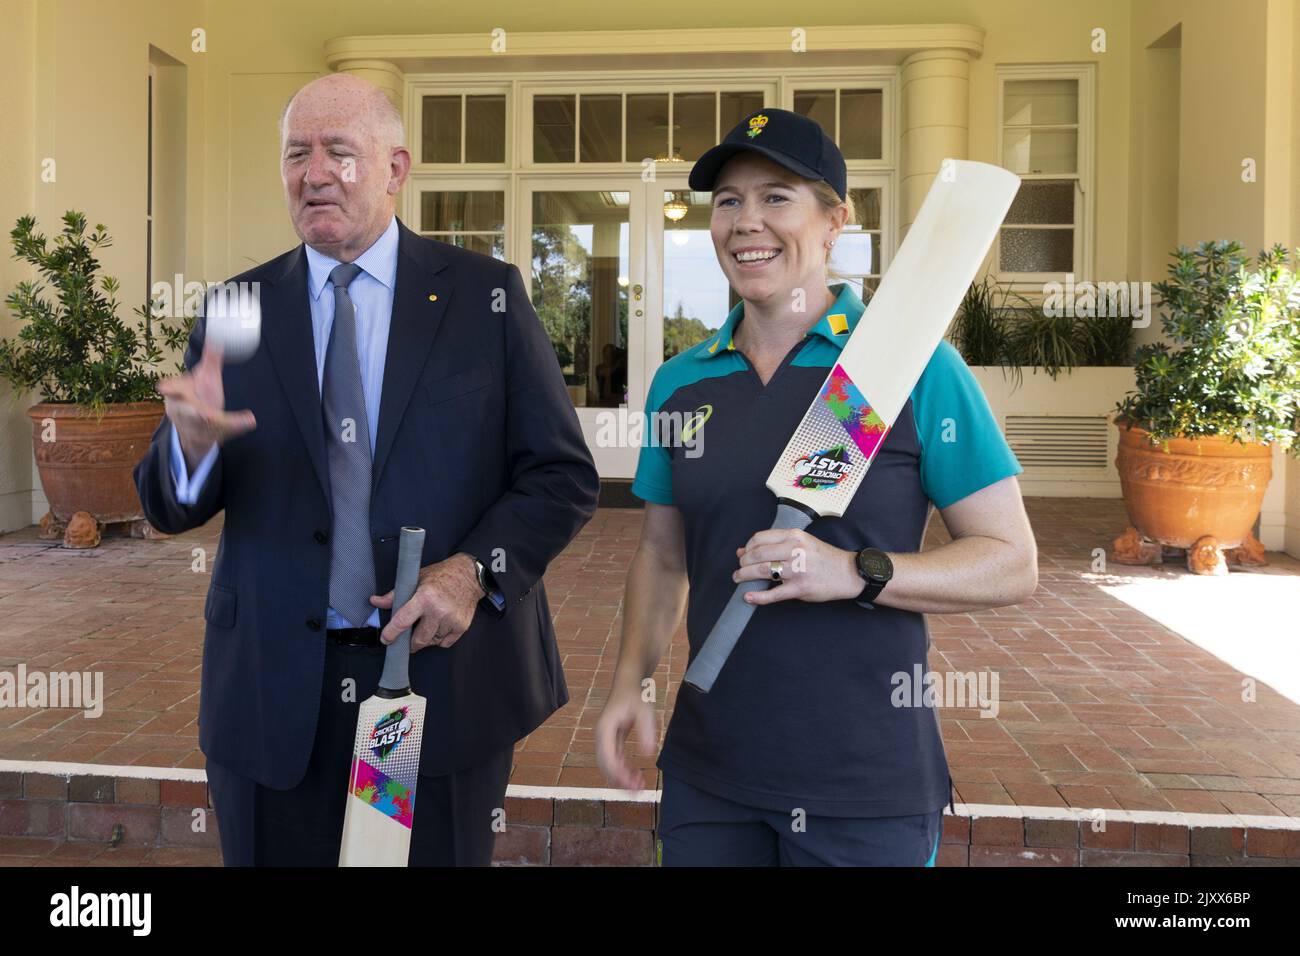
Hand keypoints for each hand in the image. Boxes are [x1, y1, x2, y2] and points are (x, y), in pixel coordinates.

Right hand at [157, 342, 255, 468]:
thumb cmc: (196, 396)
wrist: (194, 428)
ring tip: (242, 419)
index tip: (164, 387)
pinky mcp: (211, 435)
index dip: (169, 389)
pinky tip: (251, 420)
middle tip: (205, 415)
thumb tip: (215, 338)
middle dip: (194, 414)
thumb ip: (211, 360)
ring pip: (207, 425)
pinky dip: (237, 425)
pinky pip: (224, 431)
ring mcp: (197, 426)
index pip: (172, 390)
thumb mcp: (204, 377)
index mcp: (178, 395)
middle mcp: (185, 412)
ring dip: (223, 423)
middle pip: (186, 413)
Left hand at [371, 553, 480, 651]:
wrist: (469, 575)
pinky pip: (445, 643)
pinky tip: (440, 626)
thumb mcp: (416, 580)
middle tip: (409, 637)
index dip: (391, 634)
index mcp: (424, 598)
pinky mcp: (462, 626)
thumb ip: (395, 595)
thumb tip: (376, 601)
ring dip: (427, 639)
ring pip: (432, 642)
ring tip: (428, 624)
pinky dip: (440, 639)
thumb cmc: (442, 576)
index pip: (402, 622)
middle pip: (418, 640)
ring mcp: (451, 620)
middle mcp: (438, 610)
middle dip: (410, 642)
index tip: (386, 640)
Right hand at [595, 680, 658, 790]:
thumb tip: (649, 754)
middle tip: (638, 790)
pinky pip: (615, 759)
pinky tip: (637, 775)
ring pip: (609, 765)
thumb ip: (646, 730)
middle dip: (620, 780)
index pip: (607, 758)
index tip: (633, 784)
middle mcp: (602, 736)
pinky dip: (624, 769)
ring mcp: (606, 738)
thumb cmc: (636, 694)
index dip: (618, 774)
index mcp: (604, 729)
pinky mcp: (613, 739)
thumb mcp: (644, 710)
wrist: (629, 680)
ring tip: (640, 786)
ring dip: (622, 777)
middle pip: (605, 765)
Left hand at [732, 528, 864, 604]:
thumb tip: (743, 551)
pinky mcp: (800, 588)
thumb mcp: (801, 543)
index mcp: (794, 536)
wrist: (849, 573)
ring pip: (761, 571)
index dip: (747, 547)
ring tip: (739, 579)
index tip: (744, 554)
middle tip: (739, 569)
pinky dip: (758, 596)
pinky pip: (774, 593)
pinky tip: (748, 596)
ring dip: (744, 576)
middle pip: (757, 555)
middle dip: (743, 563)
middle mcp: (795, 550)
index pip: (760, 538)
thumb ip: (775, 545)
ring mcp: (798, 570)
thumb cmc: (823, 557)